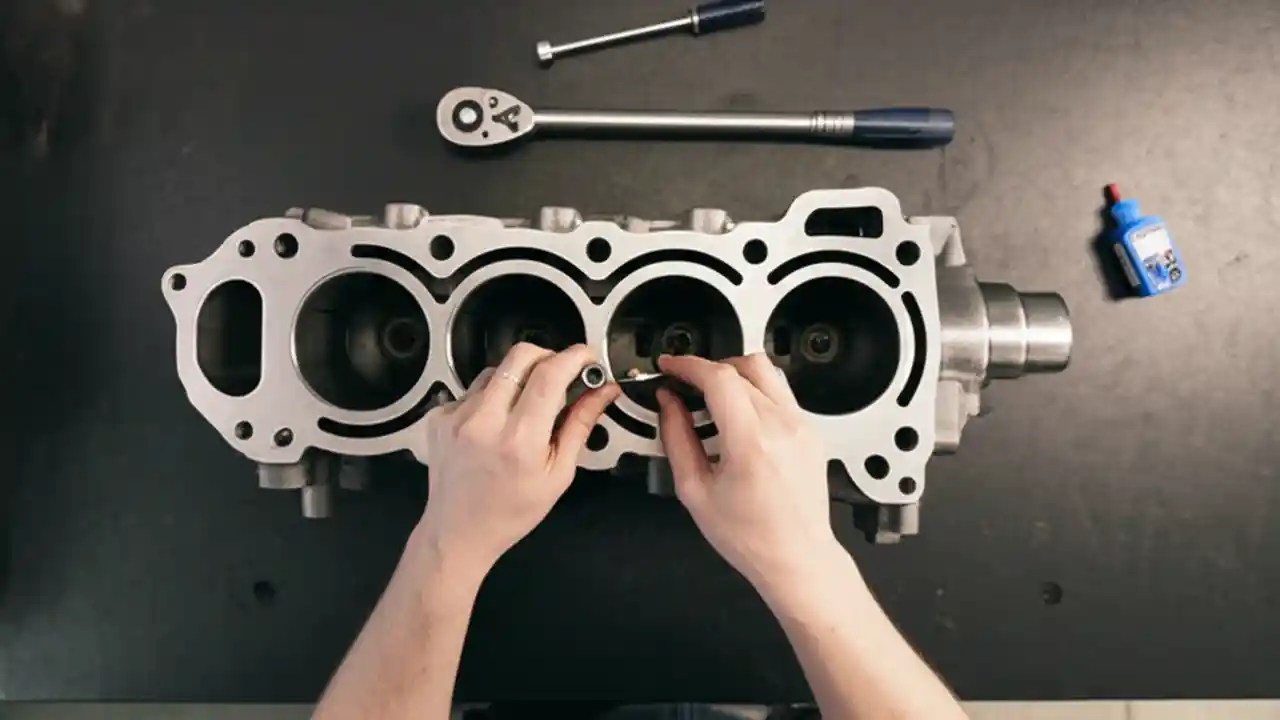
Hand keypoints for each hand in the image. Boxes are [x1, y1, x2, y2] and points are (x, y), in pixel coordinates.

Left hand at [421, 343, 620, 573]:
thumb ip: (580, 426)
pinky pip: (473, 389)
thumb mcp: (558, 475)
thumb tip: (603, 391)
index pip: (549, 376)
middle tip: (560, 375)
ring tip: (524, 410)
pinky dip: (492, 398)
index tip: (586, 357)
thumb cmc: (511, 512)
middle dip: (547, 357)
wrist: (458, 532)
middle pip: (520, 356)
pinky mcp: (440, 417)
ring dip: (518, 379)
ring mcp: (457, 417)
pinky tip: (496, 425)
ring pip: (496, 370)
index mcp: (519, 440)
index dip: (573, 357)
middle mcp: (484, 422)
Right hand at [656, 353, 839, 591]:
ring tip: (714, 398)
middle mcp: (782, 427)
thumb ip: (677, 439)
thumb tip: (669, 405)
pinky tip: (739, 418)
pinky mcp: (810, 432)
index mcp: (752, 441)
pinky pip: (781, 394)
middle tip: (687, 383)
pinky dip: (755, 392)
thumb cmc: (751, 537)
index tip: (672, 367)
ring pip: (767, 372)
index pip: (719, 377)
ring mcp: (801, 427)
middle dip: (709, 368)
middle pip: (744, 366)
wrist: (796, 557)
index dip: (688, 365)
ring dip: (735, 374)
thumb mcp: (695, 491)